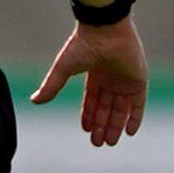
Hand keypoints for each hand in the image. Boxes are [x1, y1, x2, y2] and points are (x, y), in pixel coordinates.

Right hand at [32, 16, 147, 147]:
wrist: (106, 29)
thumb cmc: (83, 45)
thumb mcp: (63, 68)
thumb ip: (52, 86)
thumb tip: (34, 101)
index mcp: (95, 73)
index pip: (92, 99)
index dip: (89, 115)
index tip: (86, 130)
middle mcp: (111, 78)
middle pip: (107, 107)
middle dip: (102, 125)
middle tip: (97, 143)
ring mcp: (125, 79)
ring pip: (121, 108)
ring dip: (115, 125)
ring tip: (109, 142)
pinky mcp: (139, 79)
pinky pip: (138, 103)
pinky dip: (135, 117)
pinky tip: (129, 132)